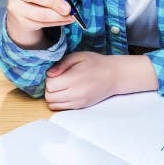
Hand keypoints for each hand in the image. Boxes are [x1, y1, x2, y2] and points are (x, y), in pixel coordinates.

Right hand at [6, 0, 74, 48]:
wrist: (23, 7)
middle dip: (54, 2)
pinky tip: (64, 20)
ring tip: (69, 16)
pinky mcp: (20, 20)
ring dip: (57, 16)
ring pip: (39, 13)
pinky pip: (40, 23)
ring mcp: (15, 6)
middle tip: (68, 8)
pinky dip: (55, 22)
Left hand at [45, 52, 159, 109]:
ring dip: (53, 96)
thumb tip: (49, 74)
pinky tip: (66, 92)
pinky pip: (61, 108)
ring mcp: (78, 102)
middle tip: (58, 80)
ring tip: (62, 87)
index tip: (57, 73)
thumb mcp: (79, 56)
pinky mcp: (80, 106)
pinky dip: (59, 101)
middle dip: (50, 88)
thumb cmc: (96, 63)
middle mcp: (76, 93)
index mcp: (75, 78)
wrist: (114, 76)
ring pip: (53, 105)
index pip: (50, 85)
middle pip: (49, 97)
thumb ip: (62, 64)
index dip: (49, 79)